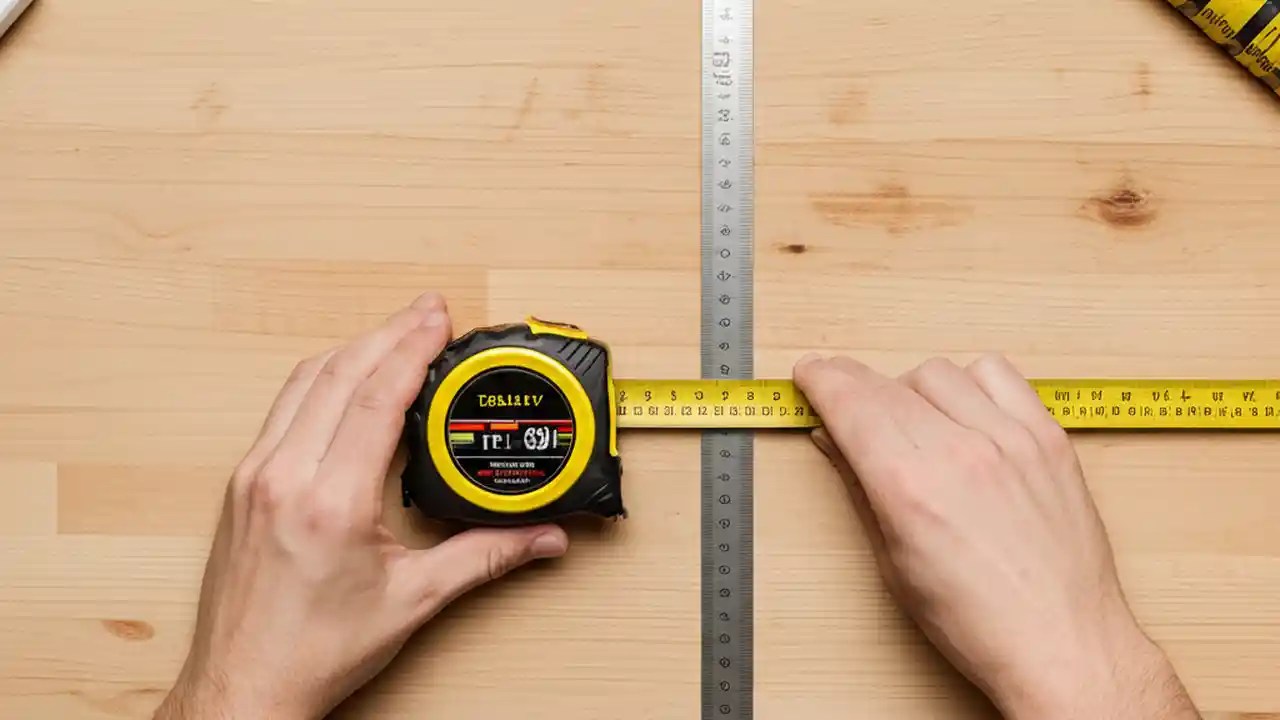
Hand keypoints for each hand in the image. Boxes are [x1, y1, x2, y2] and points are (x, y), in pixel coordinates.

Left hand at [155, 293, 568, 719]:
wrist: (244, 686)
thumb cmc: (313, 653)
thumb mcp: (413, 601)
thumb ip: (486, 557)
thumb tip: (542, 536)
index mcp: (329, 501)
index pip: (376, 398)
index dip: (413, 350)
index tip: (440, 321)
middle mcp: (282, 476)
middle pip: (339, 373)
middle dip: (389, 332)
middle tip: (429, 311)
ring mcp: (253, 476)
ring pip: (304, 383)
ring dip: (352, 348)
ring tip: (394, 332)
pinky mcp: (240, 484)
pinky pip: (283, 407)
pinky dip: (321, 378)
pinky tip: (346, 378)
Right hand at [793, 354, 1198, 719]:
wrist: (1063, 644)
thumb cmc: (977, 622)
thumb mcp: (893, 563)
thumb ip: (858, 488)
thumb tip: (831, 438)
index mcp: (910, 489)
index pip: (851, 403)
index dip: (820, 379)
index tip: (809, 372)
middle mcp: (960, 452)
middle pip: (886, 385)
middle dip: (852, 383)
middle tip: (841, 393)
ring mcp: (1010, 439)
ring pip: (938, 372)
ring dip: (910, 387)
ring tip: (911, 419)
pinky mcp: (1048, 438)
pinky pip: (998, 375)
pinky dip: (970, 381)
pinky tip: (964, 410)